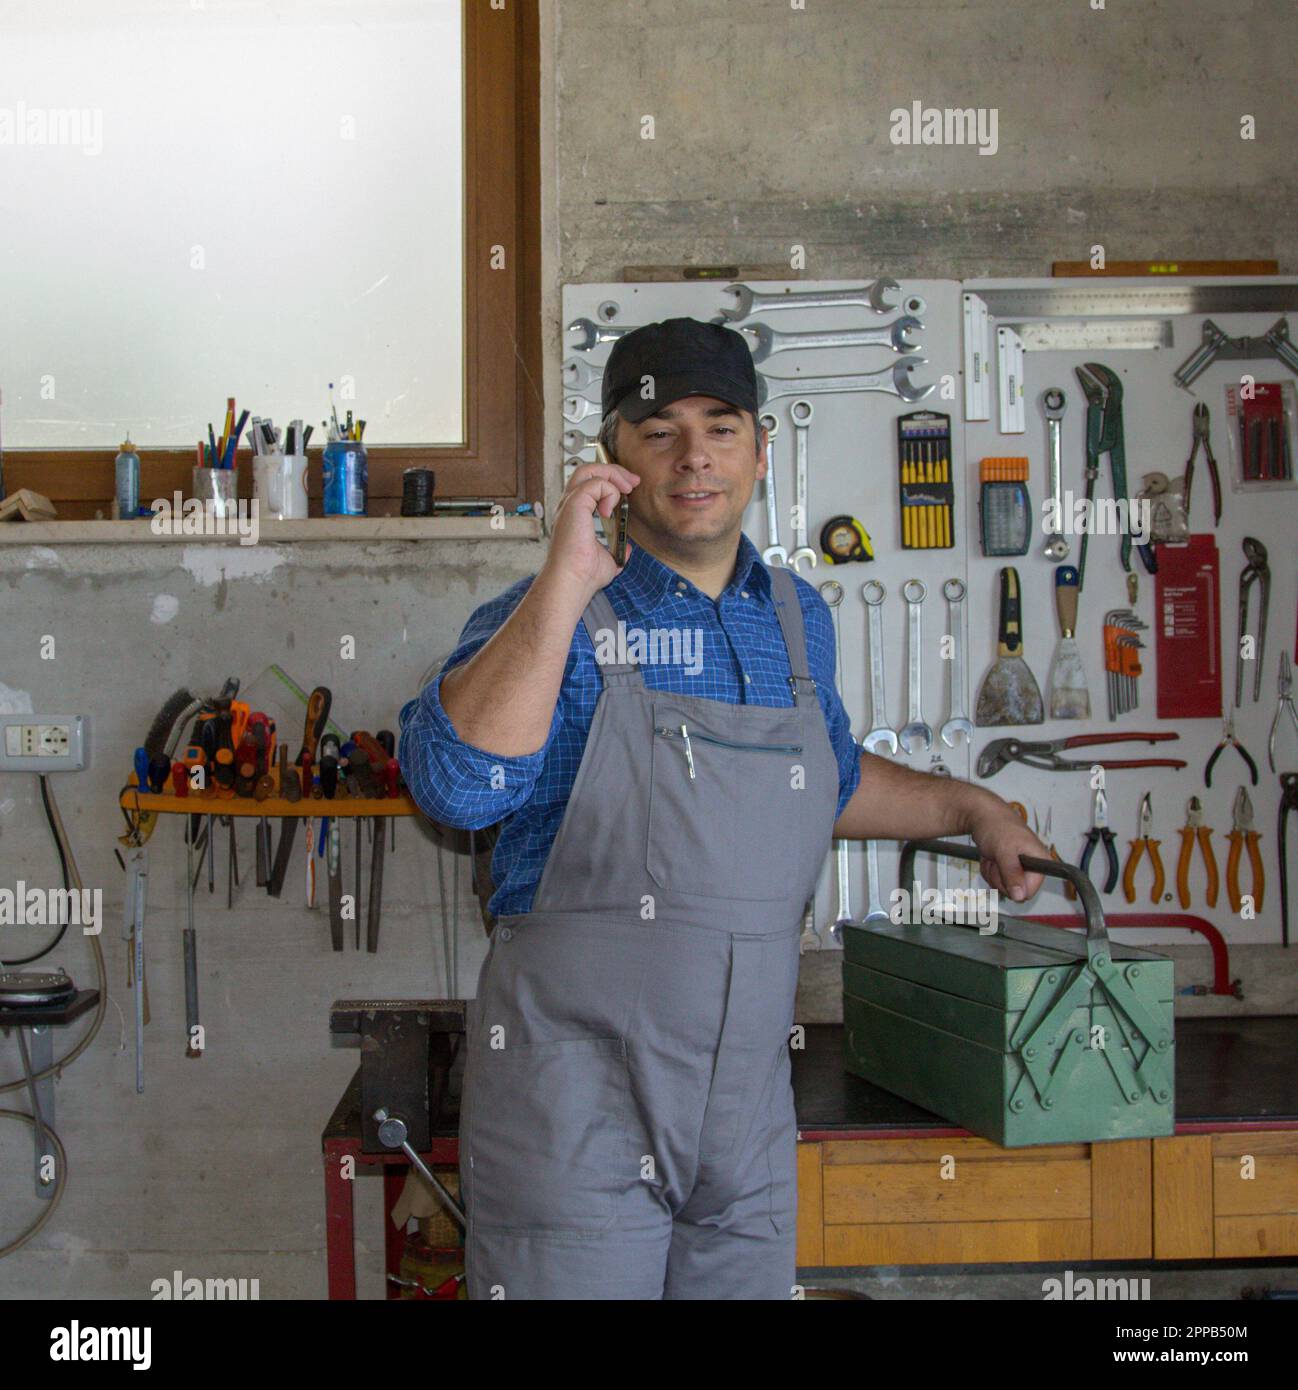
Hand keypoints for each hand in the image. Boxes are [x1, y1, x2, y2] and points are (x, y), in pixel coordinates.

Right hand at [544, 458, 639, 600]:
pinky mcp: (574, 505)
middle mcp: (569, 506)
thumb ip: (616, 549)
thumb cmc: (585, 575)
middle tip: (633, 482)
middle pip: (588, 470)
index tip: (630, 489)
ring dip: (612, 475)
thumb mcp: (609, 559)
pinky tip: (609, 511)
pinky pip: (595, 484)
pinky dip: (609, 492)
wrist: (573, 582)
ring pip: (589, 470)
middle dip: (614, 470)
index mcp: (574, 515)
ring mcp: (569, 504)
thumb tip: (627, 548)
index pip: (589, 484)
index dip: (611, 481)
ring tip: (627, 488)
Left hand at [969, 803, 1047, 904]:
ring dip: (992, 873)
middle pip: (1015, 891)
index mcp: (1040, 860)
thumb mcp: (1004, 850)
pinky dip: (989, 869)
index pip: (1031, 890)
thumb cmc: (996, 826)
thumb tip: (1020, 896)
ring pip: (1004, 886)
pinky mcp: (1008, 867)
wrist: (982, 815)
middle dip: (999, 878)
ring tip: (993, 855)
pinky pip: (996, 880)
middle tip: (996, 859)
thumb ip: (1012, 874)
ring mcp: (1019, 867)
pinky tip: (990, 856)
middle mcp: (1033, 866)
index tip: (1004, 870)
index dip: (1013, 885)